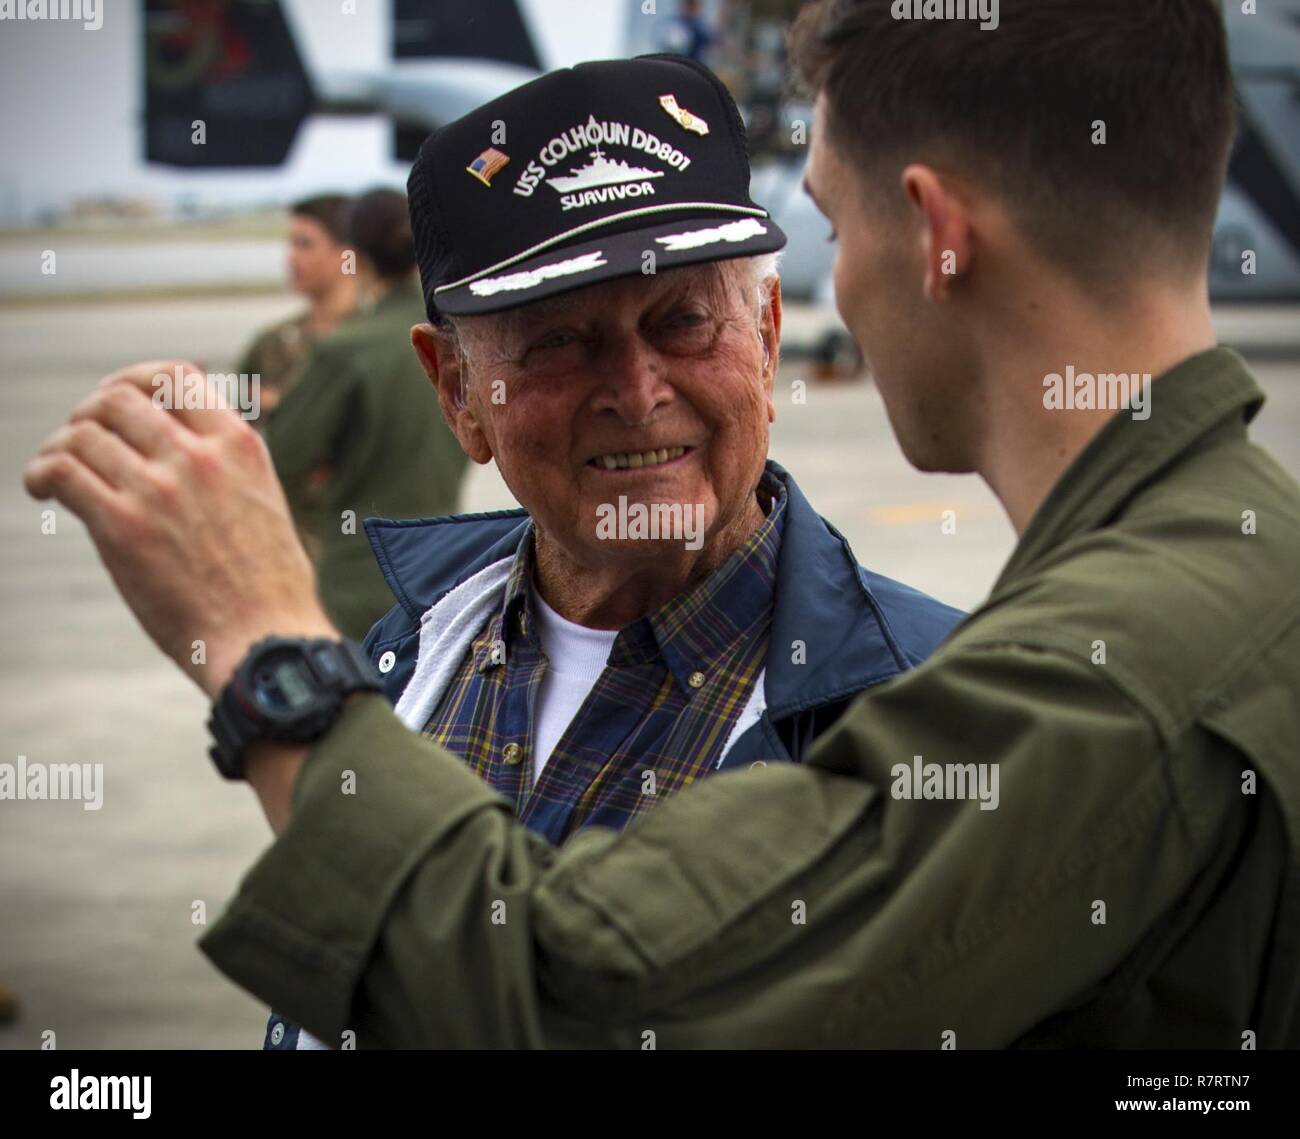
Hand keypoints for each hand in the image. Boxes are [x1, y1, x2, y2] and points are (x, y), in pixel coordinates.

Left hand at [24, 360, 337, 698]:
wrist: (266, 640)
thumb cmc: (269, 588)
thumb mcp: (264, 502)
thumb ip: (226, 468)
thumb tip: (181, 447)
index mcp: (240, 447)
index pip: (176, 376)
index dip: (135, 380)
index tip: (118, 401)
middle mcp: (199, 457)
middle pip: (119, 399)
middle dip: (90, 413)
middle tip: (82, 441)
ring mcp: (160, 489)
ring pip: (83, 433)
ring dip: (60, 446)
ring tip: (56, 471)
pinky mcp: (123, 527)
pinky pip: (61, 472)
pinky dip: (41, 473)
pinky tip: (44, 491)